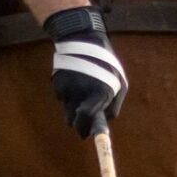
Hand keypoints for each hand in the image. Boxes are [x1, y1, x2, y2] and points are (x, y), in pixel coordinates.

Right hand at [45, 6, 126, 137]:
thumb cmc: (106, 65)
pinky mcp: (57, 83)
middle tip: (82, 118)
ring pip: (67, 109)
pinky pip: (61, 97)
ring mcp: (67, 88)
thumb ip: (113, 105)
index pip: (87, 119)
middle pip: (73, 120)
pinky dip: (67, 94)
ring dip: (72, 106)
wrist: (83, 40)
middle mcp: (81, 93)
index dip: (84, 130)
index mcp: (99, 94)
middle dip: (77, 122)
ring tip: (82, 88)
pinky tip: (74, 80)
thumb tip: (105, 122)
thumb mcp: (119, 84)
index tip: (84, 136)